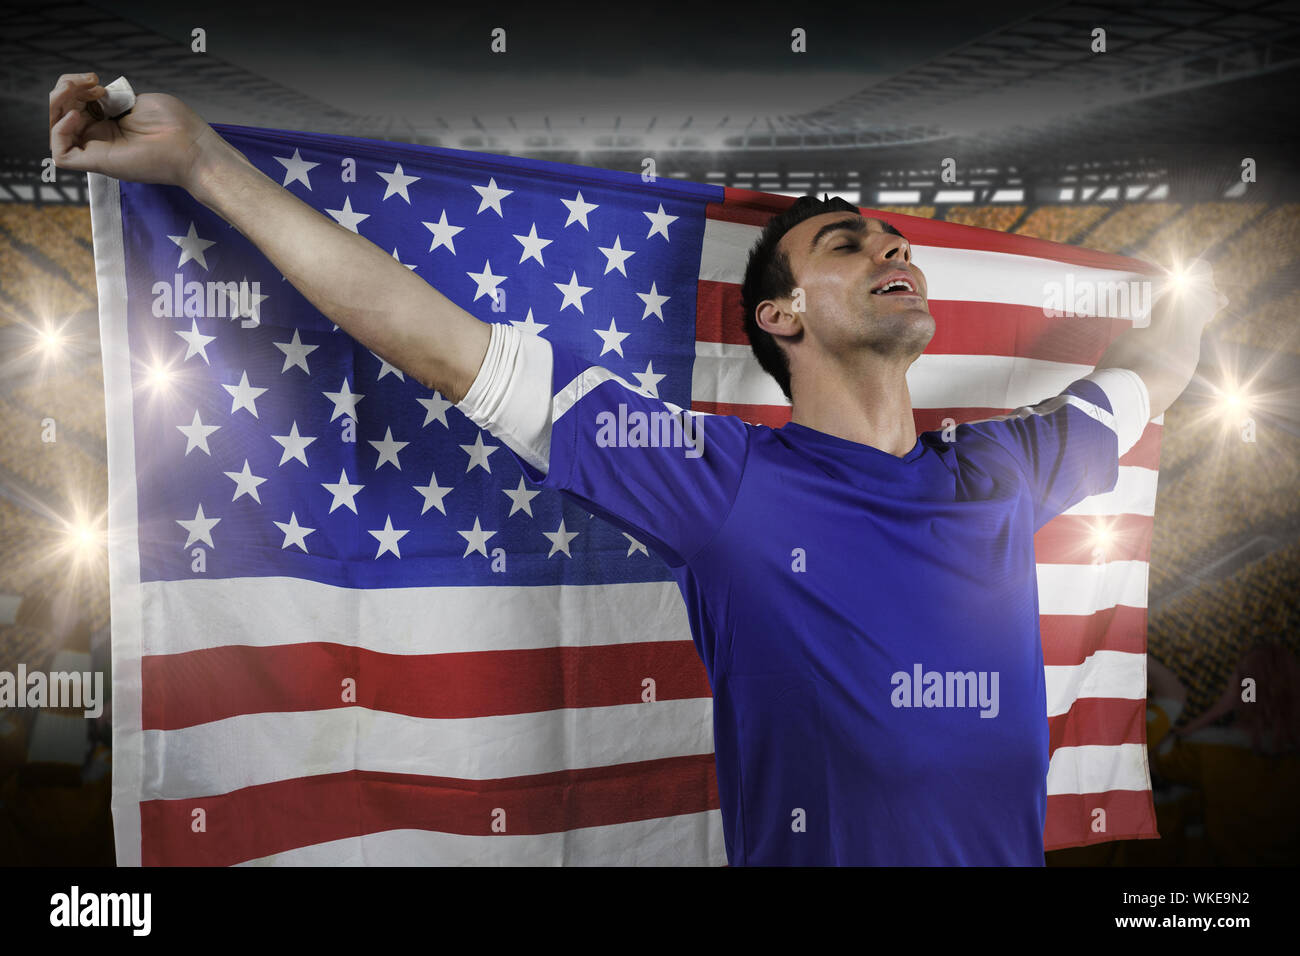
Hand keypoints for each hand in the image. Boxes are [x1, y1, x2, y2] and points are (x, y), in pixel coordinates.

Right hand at [49, 72, 219, 189]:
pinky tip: (76, 117)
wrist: (192, 147)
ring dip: (58, 104)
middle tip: (91, 83)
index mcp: (111, 122)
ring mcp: (99, 150)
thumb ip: (114, 98)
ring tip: (79, 91)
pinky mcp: (98, 164)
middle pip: (63, 113)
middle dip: (66, 90)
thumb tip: (97, 95)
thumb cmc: (177, 125)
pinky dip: (59, 131)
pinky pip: (62, 153)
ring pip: (57, 130)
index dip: (77, 86)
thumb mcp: (139, 101)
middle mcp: (101, 136)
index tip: (97, 80)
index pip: (77, 103)